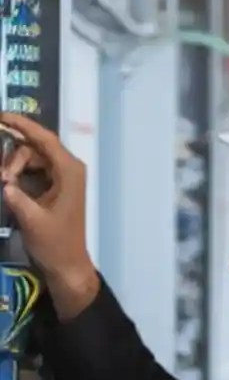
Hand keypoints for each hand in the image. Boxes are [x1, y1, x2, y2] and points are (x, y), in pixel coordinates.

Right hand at [0, 113, 97, 315]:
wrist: (66, 263)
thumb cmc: (54, 243)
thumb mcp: (30, 218)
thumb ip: (14, 194)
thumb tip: (3, 180)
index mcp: (70, 171)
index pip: (44, 138)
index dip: (22, 124)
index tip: (0, 116)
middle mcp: (69, 169)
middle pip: (34, 146)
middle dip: (12, 156)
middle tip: (2, 179)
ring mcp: (63, 176)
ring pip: (30, 157)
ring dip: (12, 167)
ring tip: (5, 186)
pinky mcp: (55, 185)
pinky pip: (32, 168)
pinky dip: (17, 172)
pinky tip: (8, 185)